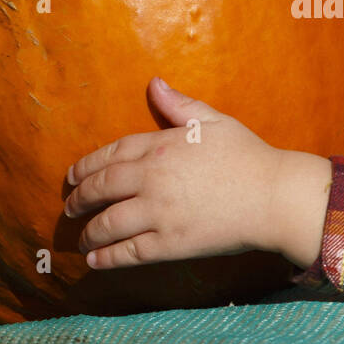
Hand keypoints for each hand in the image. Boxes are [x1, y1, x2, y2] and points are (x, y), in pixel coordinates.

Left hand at [64, 77, 330, 269]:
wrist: (273, 196)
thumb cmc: (247, 155)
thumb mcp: (214, 121)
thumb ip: (179, 104)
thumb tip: (154, 83)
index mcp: (160, 147)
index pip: (110, 155)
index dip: (85, 167)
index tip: (72, 176)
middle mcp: (152, 180)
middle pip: (100, 188)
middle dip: (78, 199)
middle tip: (69, 207)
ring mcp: (159, 214)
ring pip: (108, 224)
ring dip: (88, 233)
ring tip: (81, 238)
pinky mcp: (170, 244)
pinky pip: (128, 252)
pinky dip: (106, 257)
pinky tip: (94, 261)